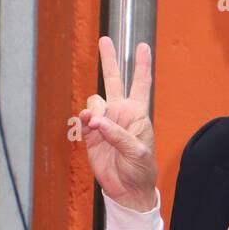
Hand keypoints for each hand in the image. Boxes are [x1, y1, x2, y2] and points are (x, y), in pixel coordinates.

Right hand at [79, 38, 156, 209]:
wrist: (126, 189)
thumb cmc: (140, 169)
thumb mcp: (136, 151)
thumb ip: (118, 135)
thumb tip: (97, 122)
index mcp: (138, 114)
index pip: (141, 84)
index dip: (142, 65)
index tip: (144, 46)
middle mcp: (121, 113)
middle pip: (114, 81)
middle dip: (109, 60)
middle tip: (104, 40)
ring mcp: (105, 122)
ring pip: (95, 100)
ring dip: (93, 109)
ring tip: (95, 125)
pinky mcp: (92, 134)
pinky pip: (84, 118)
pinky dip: (84, 119)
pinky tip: (87, 126)